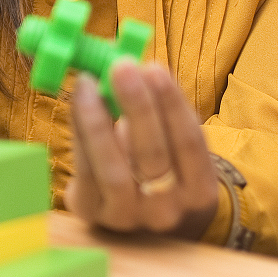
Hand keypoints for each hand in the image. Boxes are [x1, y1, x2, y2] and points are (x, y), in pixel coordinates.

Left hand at [67, 60, 218, 239]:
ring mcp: (130, 218)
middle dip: (137, 106)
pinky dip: (81, 136)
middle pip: (153, 156)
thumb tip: (126, 57)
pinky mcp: (94, 216)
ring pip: (115, 170)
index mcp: (199, 190)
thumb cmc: (159, 164)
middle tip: (120, 66)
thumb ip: (158, 106)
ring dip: (99, 121)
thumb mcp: (171, 140)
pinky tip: (78, 104)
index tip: (153, 67)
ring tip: (88, 83)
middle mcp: (168, 210)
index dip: (172, 104)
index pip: (190, 143)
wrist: (139, 215)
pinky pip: (86, 174)